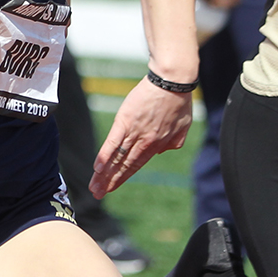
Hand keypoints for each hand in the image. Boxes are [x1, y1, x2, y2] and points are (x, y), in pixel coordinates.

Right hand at [89, 75, 193, 197]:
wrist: (172, 82)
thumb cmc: (178, 101)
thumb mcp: (183, 126)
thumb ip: (173, 142)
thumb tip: (160, 151)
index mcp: (157, 144)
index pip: (136, 165)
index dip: (123, 177)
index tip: (112, 187)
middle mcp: (144, 142)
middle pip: (124, 166)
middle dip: (110, 182)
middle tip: (98, 194)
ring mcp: (133, 132)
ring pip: (117, 158)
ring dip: (104, 175)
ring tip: (94, 187)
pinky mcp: (124, 120)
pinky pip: (113, 142)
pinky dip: (104, 156)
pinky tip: (97, 168)